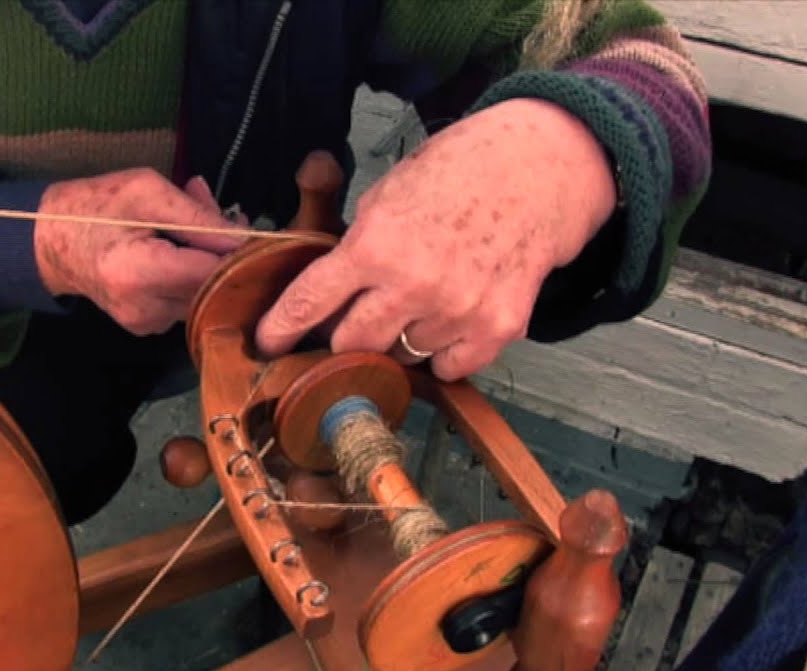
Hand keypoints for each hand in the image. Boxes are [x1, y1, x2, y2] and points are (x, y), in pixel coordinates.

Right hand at [34, 169, 246, 334]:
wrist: (50, 242)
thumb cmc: (94, 206)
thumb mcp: (146, 190)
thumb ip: (198, 215)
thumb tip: (245, 238)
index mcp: (140, 273)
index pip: (214, 272)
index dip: (235, 248)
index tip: (240, 222)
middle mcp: (146, 310)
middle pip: (213, 286)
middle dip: (221, 250)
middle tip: (209, 209)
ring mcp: (147, 324)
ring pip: (203, 295)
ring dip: (206, 261)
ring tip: (186, 224)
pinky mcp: (148, 328)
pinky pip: (186, 301)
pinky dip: (189, 274)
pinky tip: (173, 249)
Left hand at [255, 98, 616, 379]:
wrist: (539, 168)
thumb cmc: (458, 171)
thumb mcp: (388, 192)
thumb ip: (353, 245)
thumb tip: (327, 292)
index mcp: (375, 245)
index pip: (309, 303)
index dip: (280, 329)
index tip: (266, 345)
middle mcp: (412, 285)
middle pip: (351, 344)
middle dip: (344, 334)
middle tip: (358, 314)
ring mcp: (456, 311)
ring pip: (401, 356)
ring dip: (400, 338)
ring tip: (423, 298)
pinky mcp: (497, 327)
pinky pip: (448, 366)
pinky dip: (443, 351)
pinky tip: (451, 317)